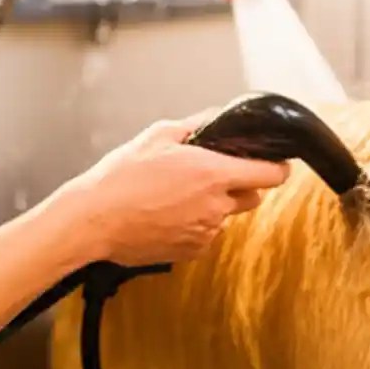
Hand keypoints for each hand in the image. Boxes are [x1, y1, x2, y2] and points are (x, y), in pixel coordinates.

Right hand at [55, 110, 289, 266]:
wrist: (93, 221)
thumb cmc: (120, 178)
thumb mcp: (157, 136)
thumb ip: (195, 125)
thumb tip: (216, 118)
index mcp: (214, 174)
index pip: (271, 175)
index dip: (276, 168)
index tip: (274, 164)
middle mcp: (216, 207)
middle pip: (252, 197)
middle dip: (240, 185)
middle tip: (212, 176)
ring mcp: (206, 232)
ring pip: (225, 216)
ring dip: (213, 206)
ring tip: (175, 196)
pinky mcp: (193, 251)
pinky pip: (206, 234)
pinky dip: (195, 225)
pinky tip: (167, 215)